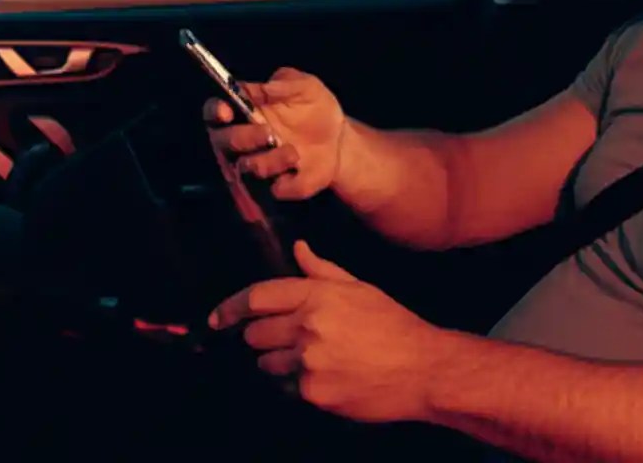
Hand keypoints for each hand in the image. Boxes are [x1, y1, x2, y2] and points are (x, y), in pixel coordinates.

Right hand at [203, 67, 347, 200]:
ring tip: (294, 153)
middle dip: (242, 138)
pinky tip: (300, 171)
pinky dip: (287, 183)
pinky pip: (274, 189)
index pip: (214, 112)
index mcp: (243, 112)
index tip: (226, 112)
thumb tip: (264, 87)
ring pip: (246, 169)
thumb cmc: (314, 107)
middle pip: (222, 142)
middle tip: (269, 133)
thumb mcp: (306, 87)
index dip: (215, 112)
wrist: (338, 138)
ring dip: (269, 161)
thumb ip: (285, 82)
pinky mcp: (276, 187)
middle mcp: (242, 142)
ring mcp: (256, 165)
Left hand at [208, 240, 449, 422]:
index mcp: (318, 295)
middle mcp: (308, 326)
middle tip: (284, 339)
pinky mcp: (313, 393)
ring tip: (312, 359)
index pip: (258, 297)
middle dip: (262, 336)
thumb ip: (322, 271)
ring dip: (279, 362)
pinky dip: (301, 385)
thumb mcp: (360, 289)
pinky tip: (328, 377)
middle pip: (255, 333)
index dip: (231, 307)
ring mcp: (309, 362)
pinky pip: (289, 388)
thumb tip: (296, 249)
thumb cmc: (394, 325)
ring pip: (268, 363)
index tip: (218, 317)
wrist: (424, 368)